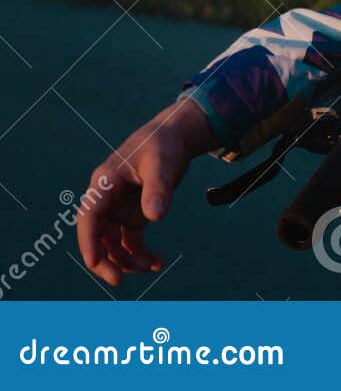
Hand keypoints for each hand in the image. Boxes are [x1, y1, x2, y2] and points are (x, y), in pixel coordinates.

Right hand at [76, 96, 217, 285]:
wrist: (174, 137)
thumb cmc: (162, 144)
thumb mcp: (161, 162)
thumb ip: (157, 188)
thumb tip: (155, 217)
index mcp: (104, 183)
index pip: (89, 216)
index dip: (89, 240)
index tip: (93, 262)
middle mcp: (106, 200)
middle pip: (97, 236)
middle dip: (105, 260)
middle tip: (119, 280)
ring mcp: (119, 210)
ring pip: (114, 244)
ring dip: (127, 260)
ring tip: (152, 266)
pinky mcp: (134, 215)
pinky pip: (130, 241)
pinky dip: (140, 254)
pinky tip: (157, 263)